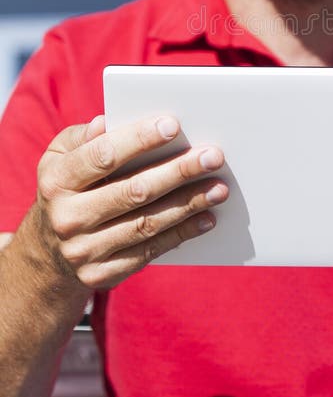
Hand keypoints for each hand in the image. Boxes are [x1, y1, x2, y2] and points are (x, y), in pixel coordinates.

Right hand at [35, 114, 227, 288]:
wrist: (47, 255)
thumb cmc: (67, 188)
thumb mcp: (60, 157)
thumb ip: (84, 137)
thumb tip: (109, 121)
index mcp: (57, 181)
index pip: (103, 156)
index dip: (139, 139)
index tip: (173, 125)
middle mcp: (67, 217)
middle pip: (133, 191)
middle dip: (178, 171)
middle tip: (213, 156)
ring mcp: (84, 250)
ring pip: (146, 223)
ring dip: (188, 204)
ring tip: (220, 187)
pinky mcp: (102, 275)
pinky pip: (149, 251)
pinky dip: (182, 233)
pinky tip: (206, 218)